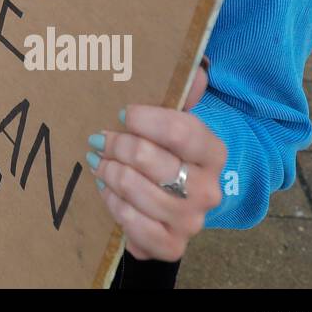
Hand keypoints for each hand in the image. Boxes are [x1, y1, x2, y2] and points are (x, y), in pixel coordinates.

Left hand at [90, 55, 222, 262]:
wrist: (160, 213)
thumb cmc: (162, 156)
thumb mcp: (169, 123)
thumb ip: (180, 95)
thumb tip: (198, 67)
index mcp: (213, 153)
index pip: (184, 131)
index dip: (147, 120)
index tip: (123, 113)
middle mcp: (209, 189)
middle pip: (152, 159)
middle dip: (118, 145)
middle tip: (99, 138)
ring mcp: (191, 220)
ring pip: (136, 189)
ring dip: (109, 172)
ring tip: (98, 162)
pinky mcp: (171, 245)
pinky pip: (132, 223)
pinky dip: (112, 203)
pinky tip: (106, 190)